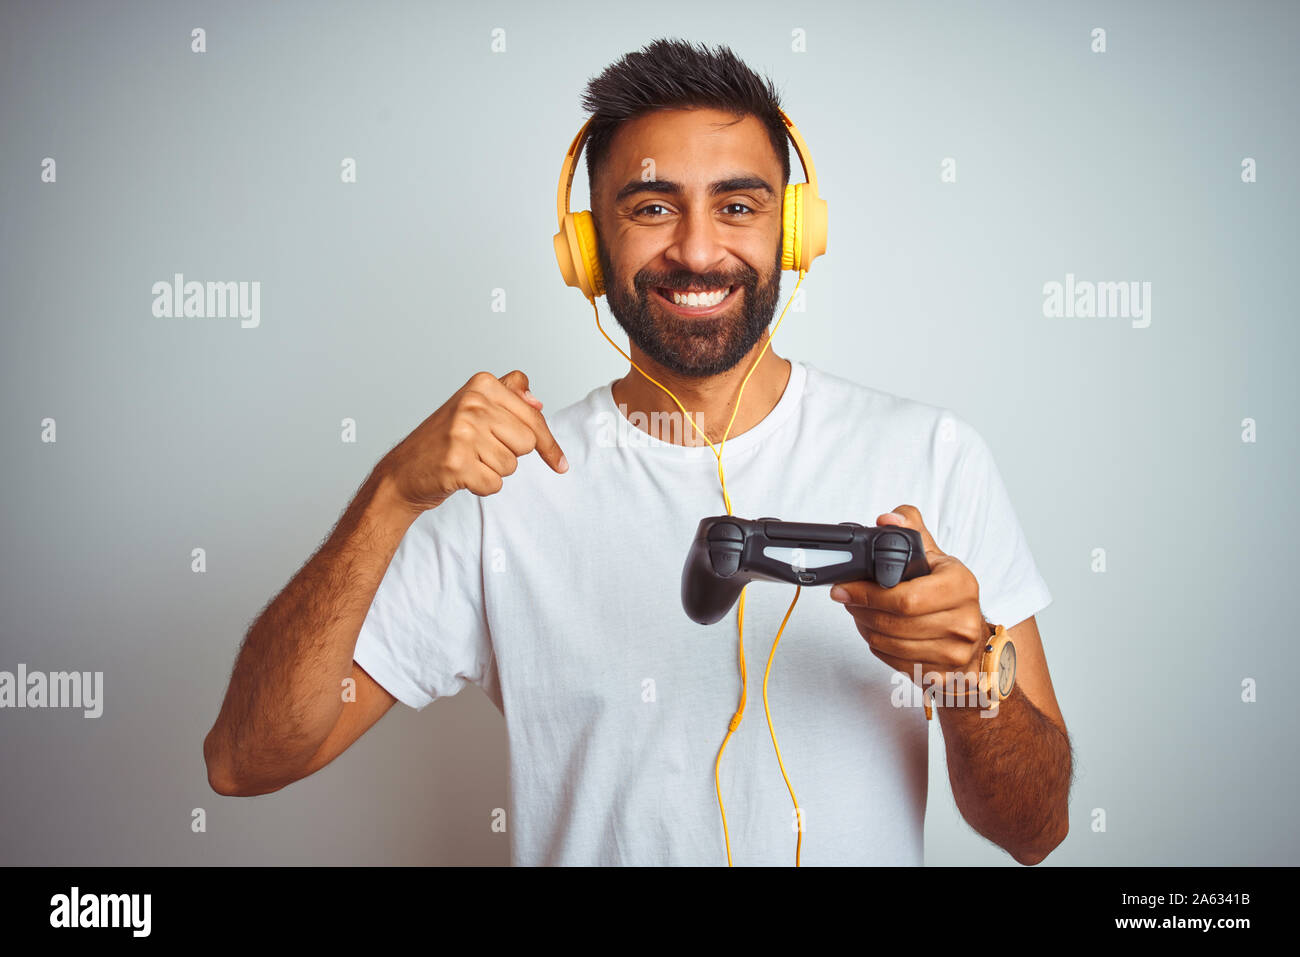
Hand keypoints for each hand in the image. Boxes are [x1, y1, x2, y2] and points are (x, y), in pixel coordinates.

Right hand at [381, 370, 567, 513]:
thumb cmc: (442, 441)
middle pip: (527, 443)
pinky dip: (482, 487)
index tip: (559, 462)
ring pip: (511, 465)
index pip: (534, 417)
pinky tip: (462, 476)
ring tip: (468, 460)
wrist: (401, 472)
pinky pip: (495, 484)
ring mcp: (462, 433)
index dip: (549, 444)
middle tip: (481, 451)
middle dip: (510, 454)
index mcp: (481, 385)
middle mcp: (471, 404)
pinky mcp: (457, 463)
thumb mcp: (472, 407)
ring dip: (493, 471)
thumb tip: (537, 400)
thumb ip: (508, 396)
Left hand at [830, 505, 986, 691]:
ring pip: (891, 644)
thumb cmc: (951, 594)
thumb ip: (912, 531)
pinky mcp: (943, 675)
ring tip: (858, 613)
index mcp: (961, 585)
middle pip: (895, 623)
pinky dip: (878, 646)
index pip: (906, 597)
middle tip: (846, 599)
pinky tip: (875, 632)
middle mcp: (963, 621)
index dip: (868, 594)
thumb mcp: (937, 558)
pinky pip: (896, 662)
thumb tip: (887, 518)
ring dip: (865, 628)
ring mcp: (955, 652)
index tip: (844, 588)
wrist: (976, 638)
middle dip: (861, 610)